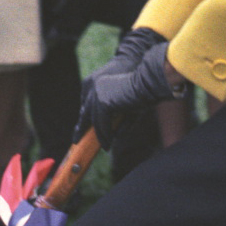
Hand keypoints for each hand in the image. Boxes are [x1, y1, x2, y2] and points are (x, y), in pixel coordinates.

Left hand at [76, 28, 182, 147]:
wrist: (149, 79)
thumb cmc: (143, 90)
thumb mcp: (129, 106)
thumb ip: (121, 120)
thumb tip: (115, 136)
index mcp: (96, 82)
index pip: (87, 103)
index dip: (85, 117)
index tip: (82, 128)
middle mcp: (92, 85)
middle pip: (85, 111)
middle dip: (81, 127)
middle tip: (76, 139)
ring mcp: (96, 93)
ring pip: (93, 120)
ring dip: (98, 135)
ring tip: (103, 147)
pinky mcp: (103, 101)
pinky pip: (100, 123)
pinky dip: (104, 135)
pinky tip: (107, 144)